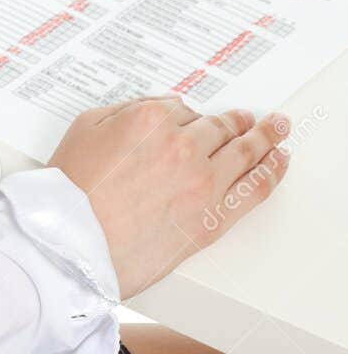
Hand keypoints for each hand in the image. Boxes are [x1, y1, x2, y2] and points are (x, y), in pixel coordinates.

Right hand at [49, 95, 291, 298]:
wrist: (74, 244)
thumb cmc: (72, 192)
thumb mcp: (86, 127)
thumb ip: (124, 111)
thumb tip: (153, 109)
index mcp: (150, 119)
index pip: (182, 109)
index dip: (186, 116)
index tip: (193, 119)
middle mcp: (182, 146)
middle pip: (219, 127)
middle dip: (237, 121)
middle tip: (251, 118)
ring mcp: (202, 182)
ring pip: (245, 151)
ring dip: (266, 136)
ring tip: (278, 129)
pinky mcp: (213, 217)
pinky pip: (255, 188)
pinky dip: (273, 171)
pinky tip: (280, 161)